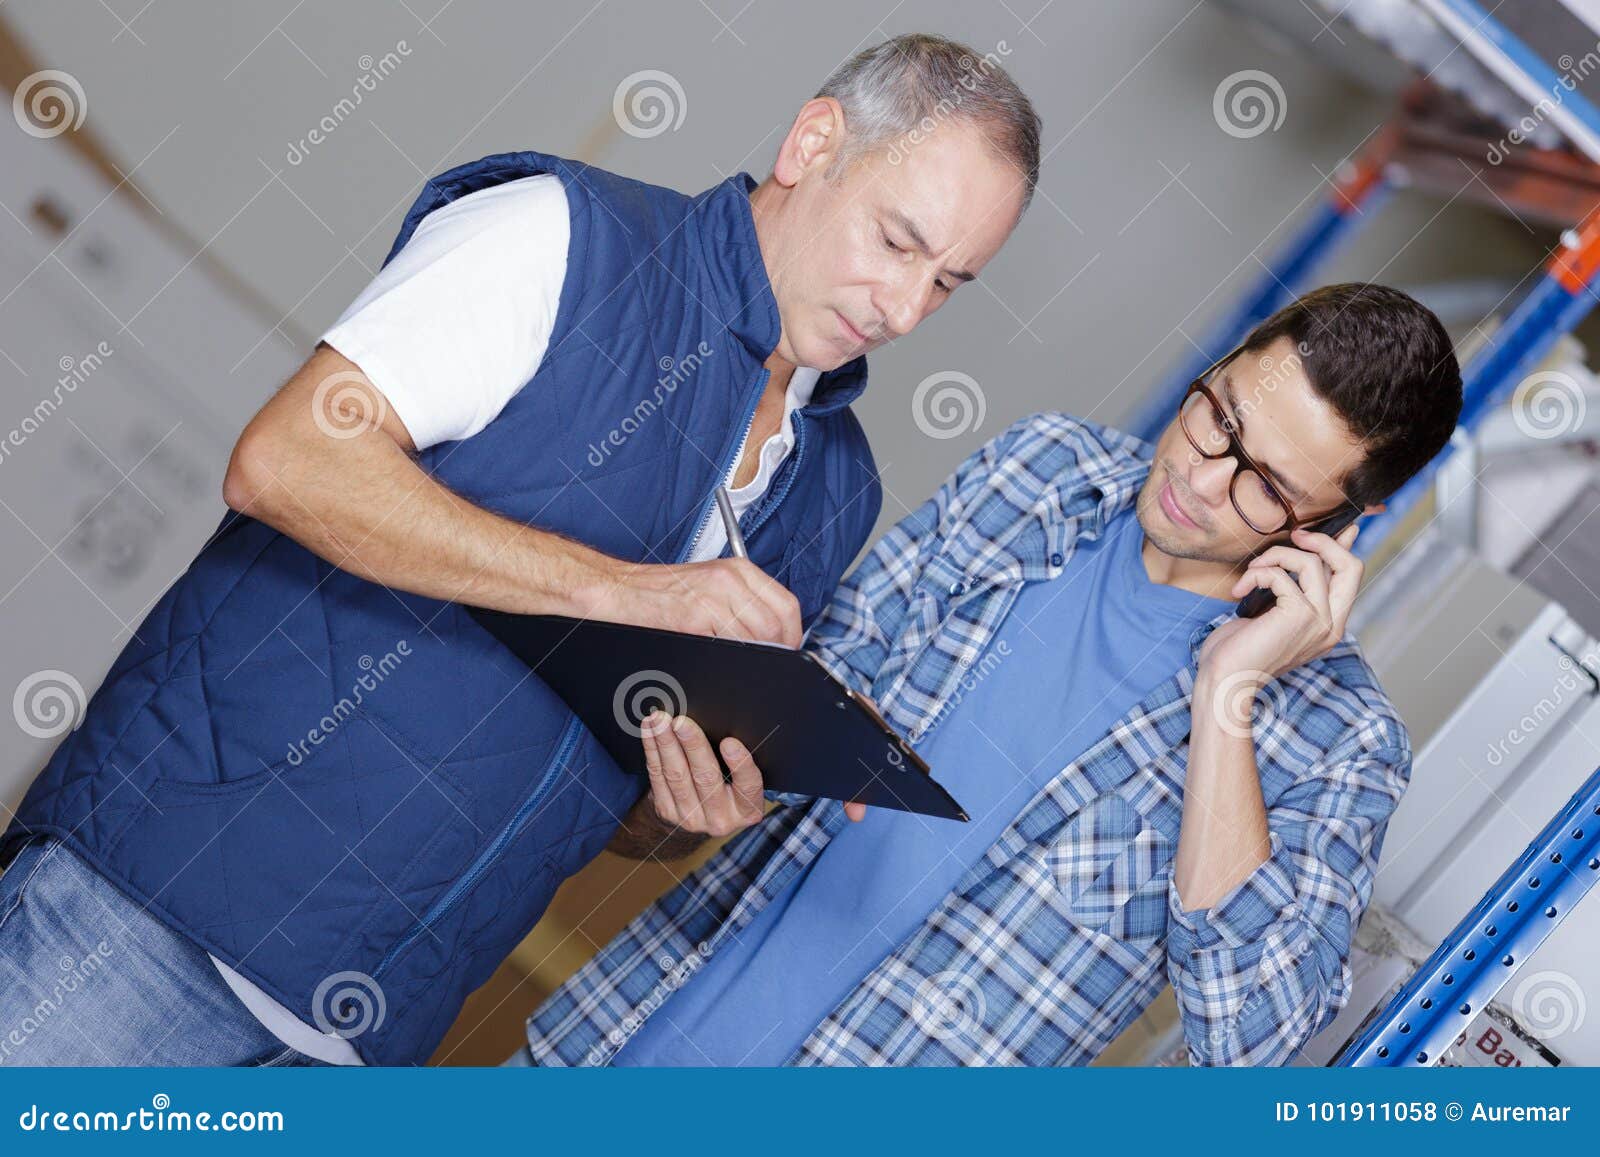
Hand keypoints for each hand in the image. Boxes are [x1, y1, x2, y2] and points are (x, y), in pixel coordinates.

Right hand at [589, 557, 801, 647]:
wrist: (617, 590)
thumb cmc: (661, 592)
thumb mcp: (709, 584)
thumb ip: (741, 603)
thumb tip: (773, 637)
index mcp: (737, 570)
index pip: (786, 605)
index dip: (793, 635)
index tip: (788, 652)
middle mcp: (728, 579)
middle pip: (776, 625)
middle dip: (778, 652)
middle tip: (769, 667)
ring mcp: (711, 598)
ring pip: (756, 639)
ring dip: (755, 659)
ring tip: (744, 668)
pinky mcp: (692, 619)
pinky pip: (726, 647)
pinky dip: (729, 661)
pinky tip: (719, 664)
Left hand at [640, 709, 765, 837]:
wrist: (700, 822)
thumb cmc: (729, 793)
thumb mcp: (743, 787)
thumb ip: (737, 764)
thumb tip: (721, 727)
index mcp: (747, 810)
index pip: (748, 786)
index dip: (740, 764)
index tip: (729, 742)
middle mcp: (720, 819)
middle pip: (706, 778)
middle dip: (692, 745)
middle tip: (681, 722)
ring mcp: (691, 818)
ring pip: (676, 775)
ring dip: (666, 743)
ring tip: (660, 720)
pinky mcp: (668, 812)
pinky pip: (657, 776)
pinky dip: (652, 750)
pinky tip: (650, 731)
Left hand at [1199, 522, 1362, 684]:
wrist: (1225, 680)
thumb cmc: (1240, 649)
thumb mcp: (1271, 614)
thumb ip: (1289, 589)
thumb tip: (1296, 556)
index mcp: (1329, 625)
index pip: (1352, 576)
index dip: (1343, 545)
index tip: (1333, 526)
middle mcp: (1331, 625)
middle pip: (1352, 565)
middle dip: (1323, 540)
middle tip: (1295, 537)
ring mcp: (1319, 622)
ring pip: (1312, 563)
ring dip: (1274, 557)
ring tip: (1251, 573)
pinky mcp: (1299, 617)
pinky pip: (1281, 575)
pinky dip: (1257, 574)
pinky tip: (1240, 590)